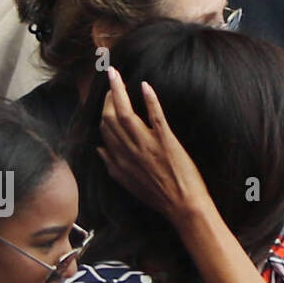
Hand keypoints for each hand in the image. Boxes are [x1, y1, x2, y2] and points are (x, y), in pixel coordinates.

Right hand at [96, 66, 211, 224]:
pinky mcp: (166, 142)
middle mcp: (130, 151)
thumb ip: (112, 166)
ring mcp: (147, 145)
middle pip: (110, 118)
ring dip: (119, 91)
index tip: (107, 98)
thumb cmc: (159, 197)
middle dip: (109, 97)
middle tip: (113, 81)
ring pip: (125, 113)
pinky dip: (149, 100)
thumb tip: (99, 150)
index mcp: (119, 161)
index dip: (103, 110)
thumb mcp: (129, 184)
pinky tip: (145, 86)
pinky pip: (155, 117)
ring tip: (116, 75)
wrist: (183, 207)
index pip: (104, 130)